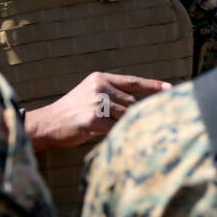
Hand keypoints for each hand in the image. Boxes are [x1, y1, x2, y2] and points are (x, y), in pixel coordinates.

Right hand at [23, 71, 170, 150]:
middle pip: (131, 103)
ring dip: (124, 126)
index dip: (152, 86)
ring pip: (125, 116)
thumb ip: (111, 95)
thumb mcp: (90, 94)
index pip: (132, 82)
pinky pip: (116, 128)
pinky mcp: (93, 119)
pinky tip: (120, 138)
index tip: (170, 88)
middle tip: (124, 124)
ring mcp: (96, 102)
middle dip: (130, 115)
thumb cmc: (71, 112)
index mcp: (100, 78)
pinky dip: (120, 134)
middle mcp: (99, 87)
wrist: (47, 123)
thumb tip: (137, 106)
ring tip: (111, 130)